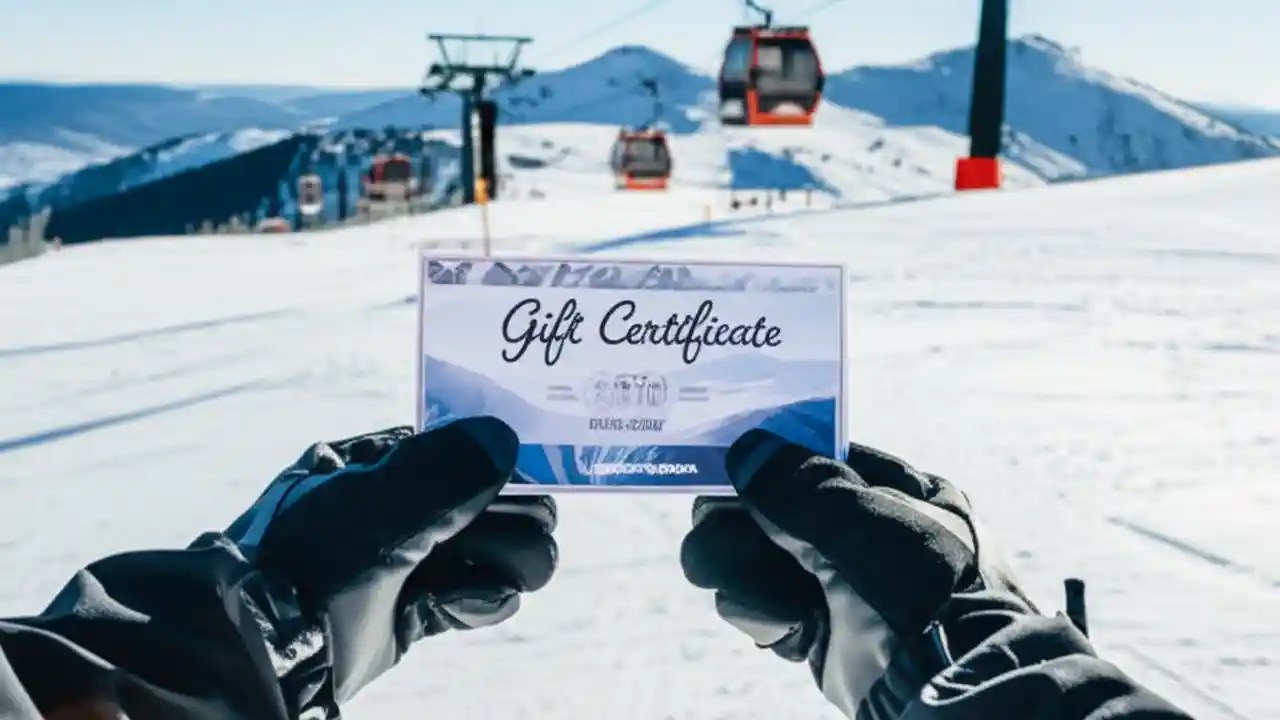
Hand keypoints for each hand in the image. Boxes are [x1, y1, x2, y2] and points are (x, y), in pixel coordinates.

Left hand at [222, 417, 555, 710]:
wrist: (260, 654)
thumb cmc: (307, 567)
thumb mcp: (369, 508)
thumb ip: (442, 470)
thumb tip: (505, 438)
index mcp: (376, 464)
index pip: (460, 449)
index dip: (498, 463)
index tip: (521, 480)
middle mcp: (396, 506)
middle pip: (490, 500)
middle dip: (513, 517)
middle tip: (508, 536)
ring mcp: (405, 561)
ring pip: (492, 549)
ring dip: (511, 558)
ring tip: (499, 574)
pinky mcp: (411, 612)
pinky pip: (474, 597)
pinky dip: (484, 598)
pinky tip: (472, 600)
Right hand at [680, 430, 1034, 718]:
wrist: (945, 686)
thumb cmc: (920, 591)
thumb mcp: (865, 523)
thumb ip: (800, 486)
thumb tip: (746, 450)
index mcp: (892, 492)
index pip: (813, 458)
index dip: (767, 459)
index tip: (721, 464)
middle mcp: (859, 532)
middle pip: (768, 508)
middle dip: (736, 522)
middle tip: (712, 532)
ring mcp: (835, 581)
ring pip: (752, 557)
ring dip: (745, 574)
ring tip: (773, 600)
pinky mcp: (816, 627)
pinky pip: (759, 606)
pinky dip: (762, 615)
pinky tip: (788, 629)